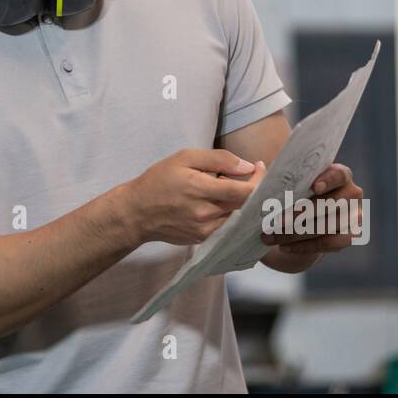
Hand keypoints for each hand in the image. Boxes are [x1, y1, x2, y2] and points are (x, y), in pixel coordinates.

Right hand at [123, 149, 266, 245]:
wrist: (137, 213)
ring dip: (246, 203)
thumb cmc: (159, 180)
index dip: (259, 179)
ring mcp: (206, 230)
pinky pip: (228, 227)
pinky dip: (235, 214)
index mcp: (201, 190)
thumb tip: (247, 167)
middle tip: (255, 175)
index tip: (260, 167)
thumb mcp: (184, 158)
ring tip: (240, 188)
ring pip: (240, 217)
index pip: (244, 191)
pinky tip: (229, 203)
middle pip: (246, 206)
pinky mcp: (203, 239)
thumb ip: (218, 159)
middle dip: (256, 189)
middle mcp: (206, 214)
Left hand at [259, 161, 363, 255]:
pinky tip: (284, 247)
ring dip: (295, 234)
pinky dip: (304, 247)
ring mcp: (354, 216)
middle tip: (274, 222)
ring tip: (270, 237)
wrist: (308, 218)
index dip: (328, 180)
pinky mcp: (349, 236)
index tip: (313, 187)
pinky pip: (328, 244)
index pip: (339, 175)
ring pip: (325, 227)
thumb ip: (279, 177)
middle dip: (299, 215)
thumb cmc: (298, 193)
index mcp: (340, 174)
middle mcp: (352, 194)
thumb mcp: (290, 183)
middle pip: (329, 205)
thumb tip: (259, 166)